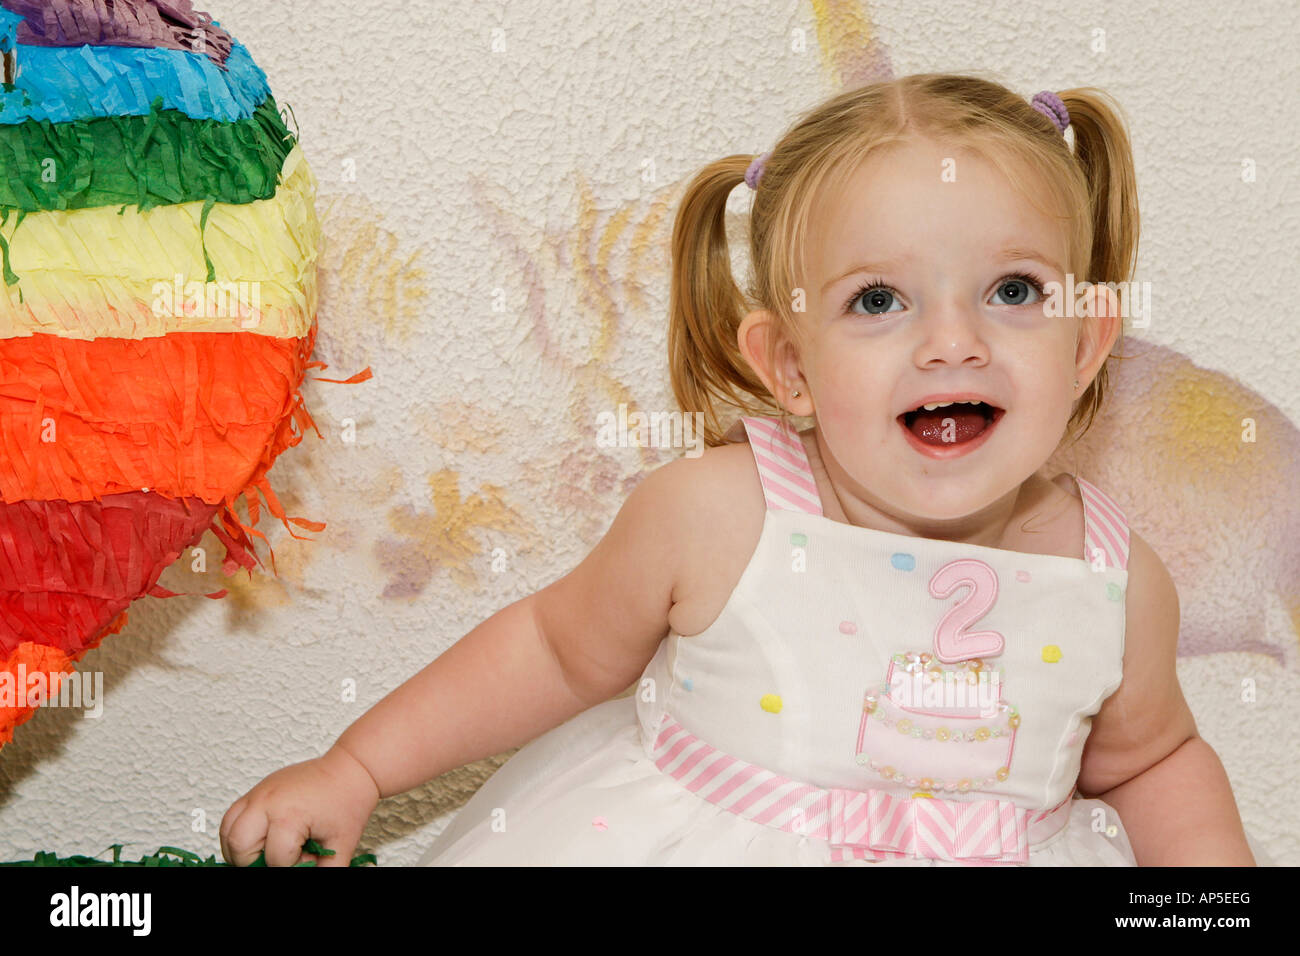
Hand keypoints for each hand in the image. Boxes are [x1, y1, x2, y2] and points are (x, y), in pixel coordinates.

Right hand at [220, 746, 380, 866]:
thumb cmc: (347, 800)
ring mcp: (259, 793)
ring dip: (240, 848)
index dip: (289, 865)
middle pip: (238, 845)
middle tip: (277, 859)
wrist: (350, 769)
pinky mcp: (257, 790)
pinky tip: (260, 838)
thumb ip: (323, 870)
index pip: (274, 859)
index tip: (305, 858)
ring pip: (227, 829)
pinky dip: (238, 832)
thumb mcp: (340, 844)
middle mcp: (267, 802)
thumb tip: (309, 880)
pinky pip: (232, 815)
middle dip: (253, 861)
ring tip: (266, 850)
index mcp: (290, 816)